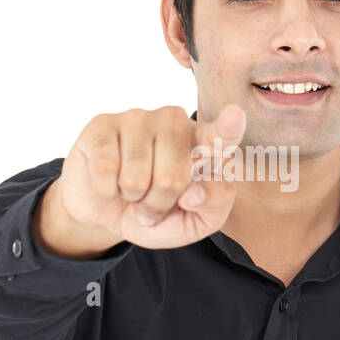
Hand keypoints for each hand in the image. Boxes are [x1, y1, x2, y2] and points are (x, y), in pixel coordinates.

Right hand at [42, 104, 246, 252]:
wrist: (106, 211)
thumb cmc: (157, 210)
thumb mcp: (194, 222)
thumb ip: (213, 208)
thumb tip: (196, 193)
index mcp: (204, 143)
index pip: (219, 137)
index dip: (227, 128)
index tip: (235, 116)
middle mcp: (175, 122)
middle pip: (172, 179)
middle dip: (158, 205)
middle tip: (152, 202)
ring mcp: (138, 118)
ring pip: (137, 178)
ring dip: (132, 198)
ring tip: (131, 189)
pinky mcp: (103, 124)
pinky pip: (106, 170)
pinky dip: (106, 189)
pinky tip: (108, 179)